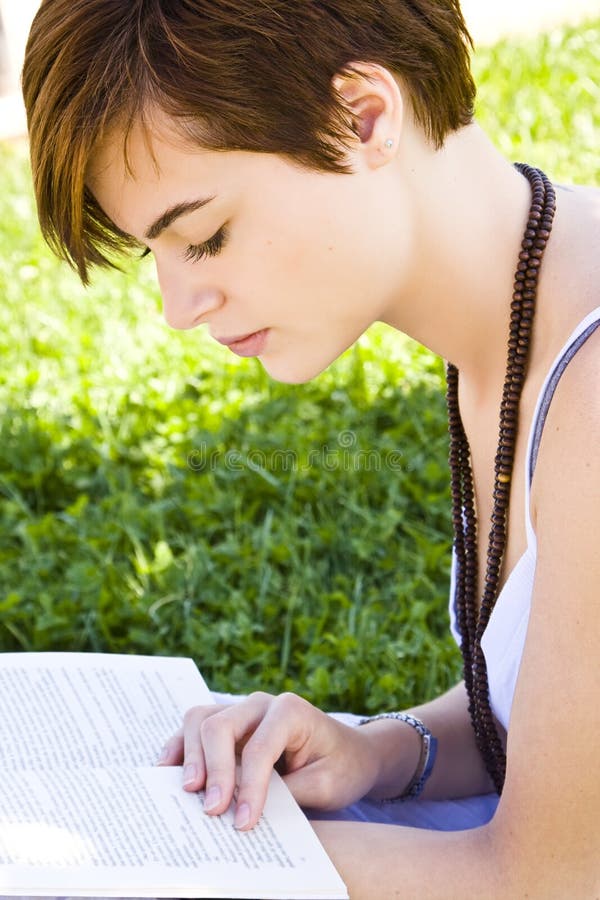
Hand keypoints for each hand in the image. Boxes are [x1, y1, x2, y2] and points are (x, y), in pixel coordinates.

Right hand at [158, 691, 380, 829]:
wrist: (349, 753)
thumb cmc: (341, 767)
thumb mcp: (327, 785)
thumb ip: (289, 794)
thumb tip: (246, 814)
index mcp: (291, 711)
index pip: (260, 748)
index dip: (249, 786)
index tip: (244, 822)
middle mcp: (261, 704)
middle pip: (221, 725)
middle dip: (214, 768)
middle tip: (213, 809)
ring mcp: (241, 712)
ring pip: (201, 719)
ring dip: (191, 755)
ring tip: (190, 791)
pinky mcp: (228, 727)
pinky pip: (194, 729)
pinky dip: (180, 747)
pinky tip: (169, 769)